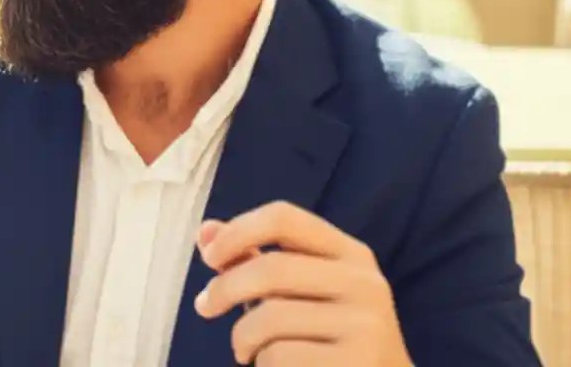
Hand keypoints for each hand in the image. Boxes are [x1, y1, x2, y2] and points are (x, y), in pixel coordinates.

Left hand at [194, 201, 411, 366]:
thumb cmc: (327, 337)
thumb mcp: (299, 291)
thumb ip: (253, 259)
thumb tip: (205, 232)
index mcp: (351, 254)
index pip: (284, 218)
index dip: (237, 231)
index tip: (209, 257)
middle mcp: (364, 284)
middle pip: (271, 268)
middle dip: (224, 289)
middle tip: (205, 307)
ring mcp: (365, 327)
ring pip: (270, 318)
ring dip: (242, 338)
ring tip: (247, 350)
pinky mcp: (356, 365)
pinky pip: (280, 358)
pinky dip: (264, 365)